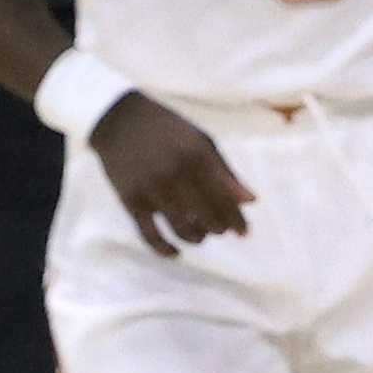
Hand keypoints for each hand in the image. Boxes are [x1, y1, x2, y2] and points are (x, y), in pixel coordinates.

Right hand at [90, 91, 254, 256]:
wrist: (120, 120)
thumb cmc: (168, 131)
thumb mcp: (201, 142)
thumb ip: (226, 172)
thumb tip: (252, 202)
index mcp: (198, 155)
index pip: (225, 198)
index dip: (237, 220)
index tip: (243, 232)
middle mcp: (176, 172)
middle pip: (207, 215)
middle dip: (219, 228)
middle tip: (220, 230)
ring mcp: (152, 188)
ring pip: (182, 228)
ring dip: (197, 238)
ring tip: (201, 235)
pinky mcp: (131, 200)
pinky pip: (150, 235)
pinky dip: (165, 249)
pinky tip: (176, 252)